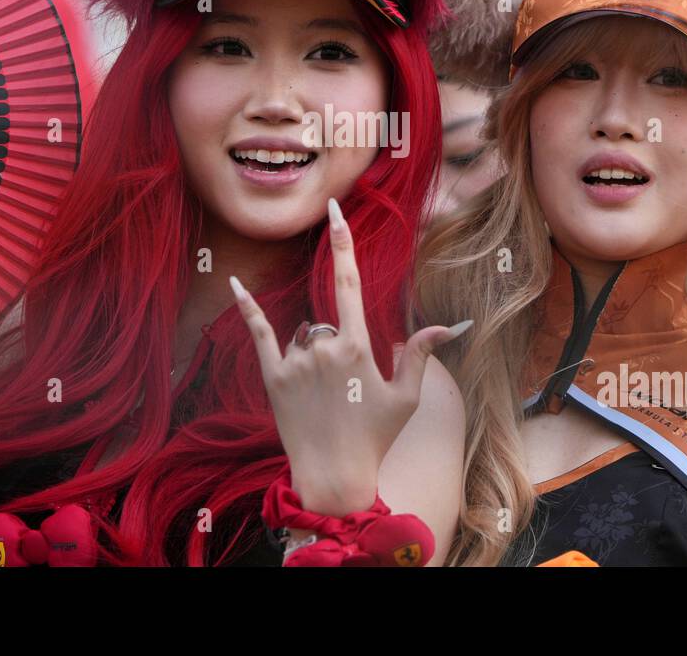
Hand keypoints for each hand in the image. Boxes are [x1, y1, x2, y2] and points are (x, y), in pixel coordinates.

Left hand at [229, 196, 470, 516]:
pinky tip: (234, 283)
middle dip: (337, 345)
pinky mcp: (272, 377)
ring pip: (302, 335)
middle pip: (326, 321)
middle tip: (344, 393)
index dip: (343, 242)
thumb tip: (451, 324)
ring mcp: (295, 362)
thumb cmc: (375, 437)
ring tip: (324, 398)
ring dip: (312, 353)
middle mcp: (323, 347)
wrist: (334, 476)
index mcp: (357, 346)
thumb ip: (421, 353)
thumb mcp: (406, 396)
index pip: (349, 281)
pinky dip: (247, 309)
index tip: (336, 211)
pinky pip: (259, 334)